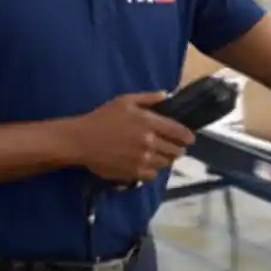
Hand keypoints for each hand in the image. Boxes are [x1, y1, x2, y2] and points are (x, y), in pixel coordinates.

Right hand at [65, 92, 194, 182]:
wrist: (81, 140)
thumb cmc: (102, 118)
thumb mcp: (125, 101)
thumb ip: (148, 98)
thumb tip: (166, 96)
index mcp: (149, 123)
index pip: (179, 132)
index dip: (187, 136)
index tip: (189, 138)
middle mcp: (149, 143)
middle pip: (176, 150)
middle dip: (178, 148)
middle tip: (175, 147)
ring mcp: (142, 160)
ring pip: (166, 163)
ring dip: (167, 159)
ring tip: (162, 155)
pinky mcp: (133, 173)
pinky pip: (153, 175)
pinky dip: (153, 170)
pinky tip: (148, 164)